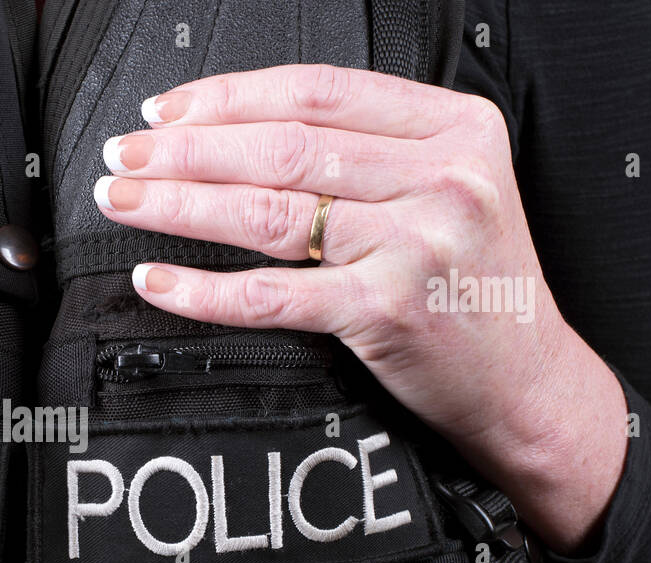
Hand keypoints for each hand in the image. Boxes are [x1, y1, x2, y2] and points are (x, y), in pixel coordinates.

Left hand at [93, 64, 626, 552]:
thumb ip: (378, 149)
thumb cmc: (476, 287)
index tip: (167, 111)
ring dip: (177, 205)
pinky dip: (202, 289)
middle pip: (281, 147)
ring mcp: (415, 244)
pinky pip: (271, 295)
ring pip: (267, 211)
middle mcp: (440, 178)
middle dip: (184, 149)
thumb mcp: (456, 188)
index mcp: (456, 129)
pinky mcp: (386, 312)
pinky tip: (157, 279)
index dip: (227, 97)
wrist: (528, 382)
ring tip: (122, 202)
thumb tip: (247, 131)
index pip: (317, 91)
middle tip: (123, 157)